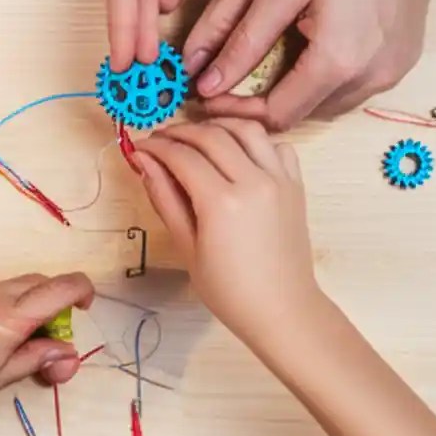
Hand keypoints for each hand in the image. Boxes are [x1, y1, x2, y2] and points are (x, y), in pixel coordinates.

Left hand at [0, 267, 94, 435]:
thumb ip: (33, 358)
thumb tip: (62, 349)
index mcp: (6, 320)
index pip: (63, 288)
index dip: (82, 292)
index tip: (81, 305)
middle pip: (38, 284)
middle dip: (46, 308)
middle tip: (36, 340)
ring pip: (4, 284)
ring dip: (8, 305)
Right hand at [132, 119, 316, 342]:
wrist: (282, 309)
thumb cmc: (229, 290)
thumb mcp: (188, 249)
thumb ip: (166, 199)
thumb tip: (143, 161)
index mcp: (222, 202)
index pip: (182, 156)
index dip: (156, 147)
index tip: (139, 146)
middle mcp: (253, 181)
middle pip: (212, 135)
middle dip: (181, 132)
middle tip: (161, 139)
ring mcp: (280, 179)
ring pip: (247, 130)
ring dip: (218, 126)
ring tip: (197, 137)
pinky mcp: (296, 184)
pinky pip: (277, 145)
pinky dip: (256, 141)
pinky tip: (239, 152)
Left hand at [197, 0, 435, 129]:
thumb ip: (246, 40)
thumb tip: (208, 84)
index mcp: (338, 61)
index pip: (277, 115)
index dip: (236, 111)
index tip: (206, 94)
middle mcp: (371, 79)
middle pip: (303, 114)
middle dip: (262, 104)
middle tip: (227, 79)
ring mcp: (393, 72)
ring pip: (328, 104)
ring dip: (294, 93)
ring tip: (262, 65)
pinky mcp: (404, 60)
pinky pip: (354, 86)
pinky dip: (323, 80)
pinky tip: (305, 50)